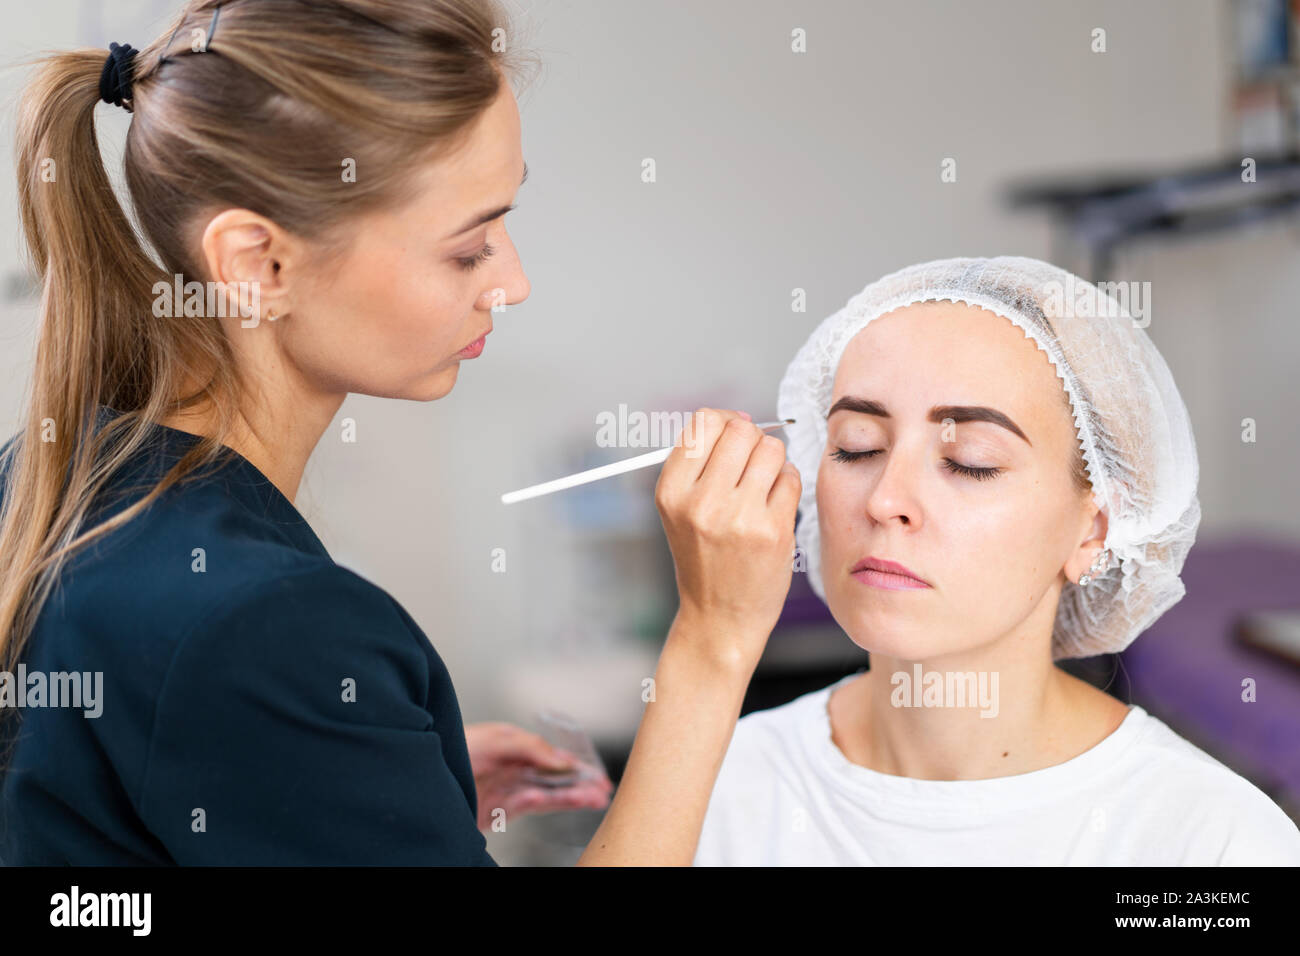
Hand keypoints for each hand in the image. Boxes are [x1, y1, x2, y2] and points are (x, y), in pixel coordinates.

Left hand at [464, 721, 612, 829]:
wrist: (423, 779)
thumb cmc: (453, 747)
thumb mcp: (495, 738)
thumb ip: (530, 746)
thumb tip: (560, 758)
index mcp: (514, 746)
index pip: (551, 754)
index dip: (573, 762)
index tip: (593, 770)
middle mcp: (513, 768)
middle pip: (554, 776)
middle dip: (580, 782)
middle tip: (602, 788)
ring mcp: (507, 789)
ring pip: (547, 792)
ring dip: (570, 795)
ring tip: (594, 798)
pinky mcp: (499, 810)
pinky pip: (527, 806)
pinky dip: (542, 802)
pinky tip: (556, 799)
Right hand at [654, 407, 801, 673]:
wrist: (720, 617)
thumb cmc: (705, 557)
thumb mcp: (682, 509)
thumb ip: (701, 462)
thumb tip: (741, 419)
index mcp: (671, 492)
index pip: (702, 423)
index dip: (724, 420)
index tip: (733, 436)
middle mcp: (701, 502)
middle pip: (740, 430)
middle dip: (752, 438)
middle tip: (751, 464)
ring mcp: (738, 517)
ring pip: (772, 449)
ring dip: (773, 461)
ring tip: (763, 487)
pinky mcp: (773, 531)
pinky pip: (792, 478)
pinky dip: (787, 484)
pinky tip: (775, 507)